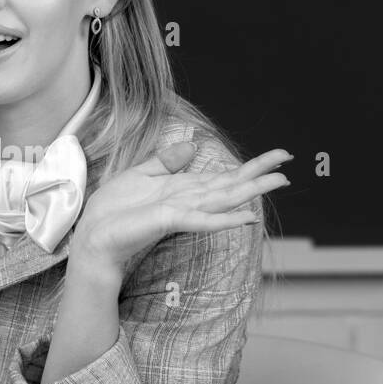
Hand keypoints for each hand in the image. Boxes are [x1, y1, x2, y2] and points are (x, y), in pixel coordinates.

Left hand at [71, 142, 291, 272]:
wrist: (94, 237)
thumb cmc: (114, 211)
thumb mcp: (140, 174)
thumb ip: (167, 162)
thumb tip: (192, 146)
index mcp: (184, 190)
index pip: (224, 176)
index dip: (251, 166)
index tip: (278, 156)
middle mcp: (189, 202)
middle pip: (230, 186)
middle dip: (259, 176)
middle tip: (288, 167)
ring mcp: (182, 213)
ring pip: (223, 200)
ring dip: (250, 192)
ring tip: (278, 183)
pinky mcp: (170, 221)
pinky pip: (202, 220)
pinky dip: (225, 220)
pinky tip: (246, 218)